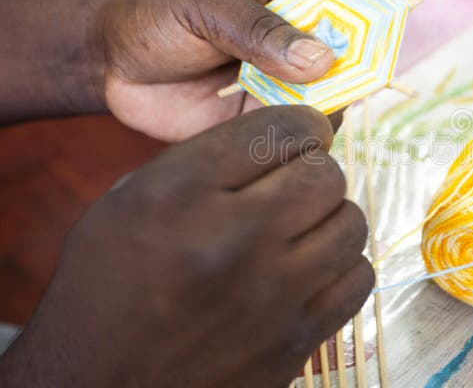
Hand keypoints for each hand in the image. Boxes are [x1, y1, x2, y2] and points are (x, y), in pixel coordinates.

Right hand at [0, 105, 372, 386]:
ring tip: (304, 226)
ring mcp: (271, 296)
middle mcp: (232, 240)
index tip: (304, 134)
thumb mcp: (127, 203)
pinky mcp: (296, 340)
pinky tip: (313, 268)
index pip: (280, 130)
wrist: (99, 386)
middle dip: (315, 169)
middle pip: (325, 175)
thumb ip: (201, 162)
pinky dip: (342, 266)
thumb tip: (281, 138)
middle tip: (297, 182)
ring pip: (350, 223)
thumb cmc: (107, 288)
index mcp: (180, 196)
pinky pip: (358, 278)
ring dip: (331, 216)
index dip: (303, 125)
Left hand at [98, 0, 335, 140]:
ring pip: (322, 100)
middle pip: (340, 62)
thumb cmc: (155, 13)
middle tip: (328, 99)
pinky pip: (289, 130)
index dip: (357, 34)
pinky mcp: (259, 117)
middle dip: (341, 82)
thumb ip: (261, 30)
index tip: (358, 62)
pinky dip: (293, 138)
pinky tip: (284, 142)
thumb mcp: (207, 6)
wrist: (107, 59)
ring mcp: (279, 80)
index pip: (340, 11)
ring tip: (303, 123)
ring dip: (320, 113)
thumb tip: (322, 59)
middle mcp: (291, 39)